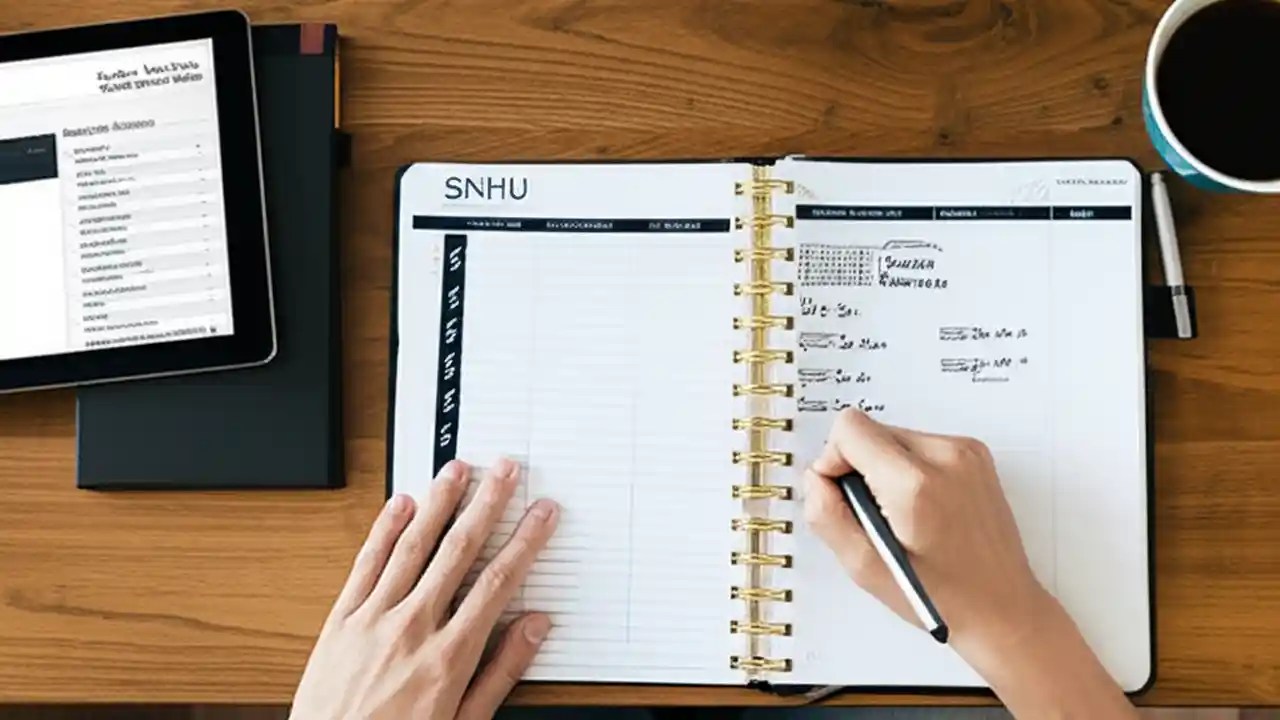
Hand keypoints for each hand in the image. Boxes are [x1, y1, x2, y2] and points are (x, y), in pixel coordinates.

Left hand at [290, 458, 558, 719]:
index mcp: (448, 657)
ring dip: (437, 503)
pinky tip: (399, 504)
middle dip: (486, 505)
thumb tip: (533, 628)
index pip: (498, 583)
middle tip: (503, 471)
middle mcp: (412, 629)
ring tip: (456, 471)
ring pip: (412, 547)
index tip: (540, 514)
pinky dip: (383, 530)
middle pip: (458, 552)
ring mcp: (373, 621)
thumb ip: (501, 672)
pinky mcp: (340, 622)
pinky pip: (365, 565)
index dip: (525, 542)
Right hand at [804, 410, 1137, 718]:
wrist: (1002, 607)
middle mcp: (945, 457)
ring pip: (894, 437)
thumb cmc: (944, 597)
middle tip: (878, 516)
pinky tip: (923, 509)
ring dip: (886, 470)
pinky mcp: (975, 454)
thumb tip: (815, 480)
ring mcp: (966, 452)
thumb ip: (828, 516)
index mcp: (914, 484)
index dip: (834, 460)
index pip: (849, 428)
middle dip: (861, 469)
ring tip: (905, 516)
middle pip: (870, 431)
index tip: (846, 494)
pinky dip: (911, 471)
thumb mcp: (866, 568)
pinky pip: (920, 445)